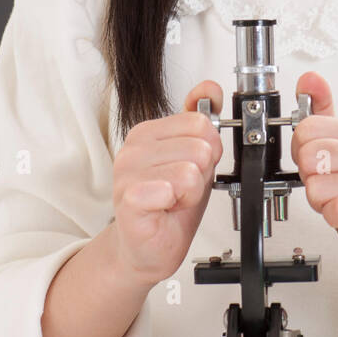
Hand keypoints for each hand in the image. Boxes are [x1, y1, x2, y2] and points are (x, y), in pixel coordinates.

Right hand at [110, 81, 223, 286]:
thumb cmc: (169, 206)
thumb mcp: (195, 159)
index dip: (208, 152)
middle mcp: (134, 148)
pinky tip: (164, 209)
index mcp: (149, 132)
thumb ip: (202, 122)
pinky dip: (177, 203)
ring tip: (173, 200)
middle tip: (182, 189)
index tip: (191, 168)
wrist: (148, 248)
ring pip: (191, 169)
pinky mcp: (129, 198)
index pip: (201, 122)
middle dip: (201, 174)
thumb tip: (210, 88)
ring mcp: (127, 172)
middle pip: (201, 145)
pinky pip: (170, 188)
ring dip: (190, 193)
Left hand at [289, 71, 337, 298]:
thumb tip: (310, 79)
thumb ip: (321, 113)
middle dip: (310, 179)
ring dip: (320, 202)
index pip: (307, 129)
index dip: (302, 153)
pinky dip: (332, 217)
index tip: (318, 165)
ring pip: (318, 186)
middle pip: (310, 157)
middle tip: (329, 186)